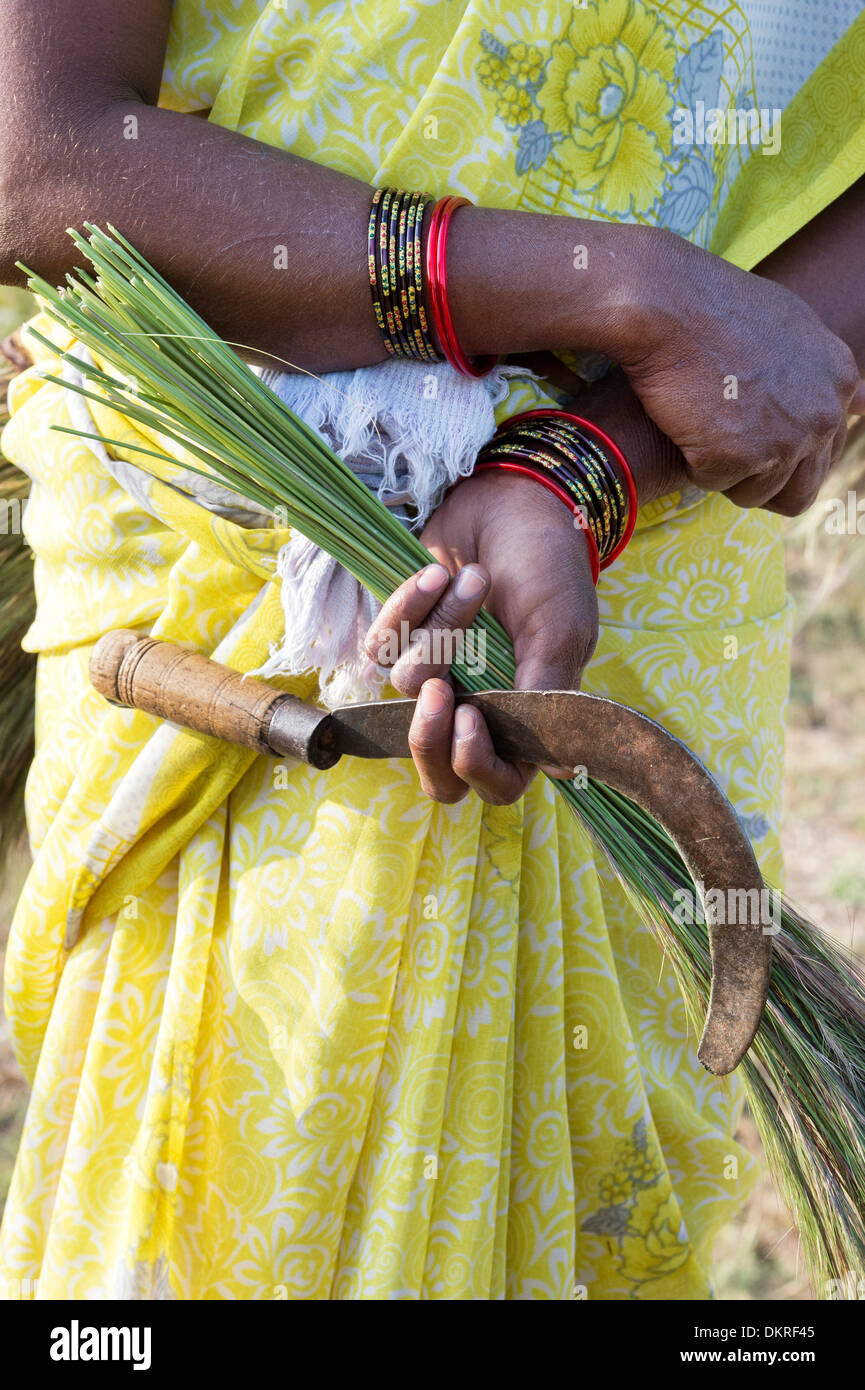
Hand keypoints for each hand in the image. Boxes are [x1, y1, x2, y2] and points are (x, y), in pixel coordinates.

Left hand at [363, 470, 597, 804]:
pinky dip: (406, 606)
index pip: (496, 783)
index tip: (468, 717)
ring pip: (408, 688)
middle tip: (438, 689)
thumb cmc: (550, 566)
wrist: (515, 501)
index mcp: (524, 719)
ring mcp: (435, 673)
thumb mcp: (560, 630)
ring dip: (440, 629)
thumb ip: (546, 694)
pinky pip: (381, 645)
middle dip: (426, 736)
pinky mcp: (400, 636)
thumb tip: (556, 770)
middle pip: (434, 770)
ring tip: (475, 580)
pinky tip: (436, 573)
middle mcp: (475, 707)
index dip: (476, 765)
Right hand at [615, 229, 864, 513]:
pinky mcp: (737, 456)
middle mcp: (823, 414)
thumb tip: (862, 406)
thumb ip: (825, 374)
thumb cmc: (716, 305)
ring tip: (700, 423)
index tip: (749, 430)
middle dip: (759, 475)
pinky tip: (682, 419)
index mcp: (841, 380)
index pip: (826, 454)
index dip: (783, 452)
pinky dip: (691, 460)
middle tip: (722, 436)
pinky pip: (712, 482)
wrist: (666, 301)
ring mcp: (784, 438)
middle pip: (799, 490)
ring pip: (756, 494)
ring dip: (724, 471)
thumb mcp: (793, 326)